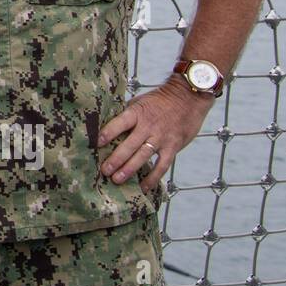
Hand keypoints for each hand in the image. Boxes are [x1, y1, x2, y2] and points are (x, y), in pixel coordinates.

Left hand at [97, 77, 212, 193]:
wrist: (188, 98)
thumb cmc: (159, 100)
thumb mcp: (140, 101)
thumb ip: (126, 114)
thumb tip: (105, 125)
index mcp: (137, 113)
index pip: (120, 123)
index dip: (108, 132)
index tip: (96, 143)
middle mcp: (148, 126)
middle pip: (130, 144)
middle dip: (116, 159)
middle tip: (104, 170)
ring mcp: (161, 138)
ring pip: (143, 156)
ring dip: (129, 169)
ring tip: (117, 180)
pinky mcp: (173, 147)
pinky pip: (162, 165)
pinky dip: (153, 178)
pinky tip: (143, 187)